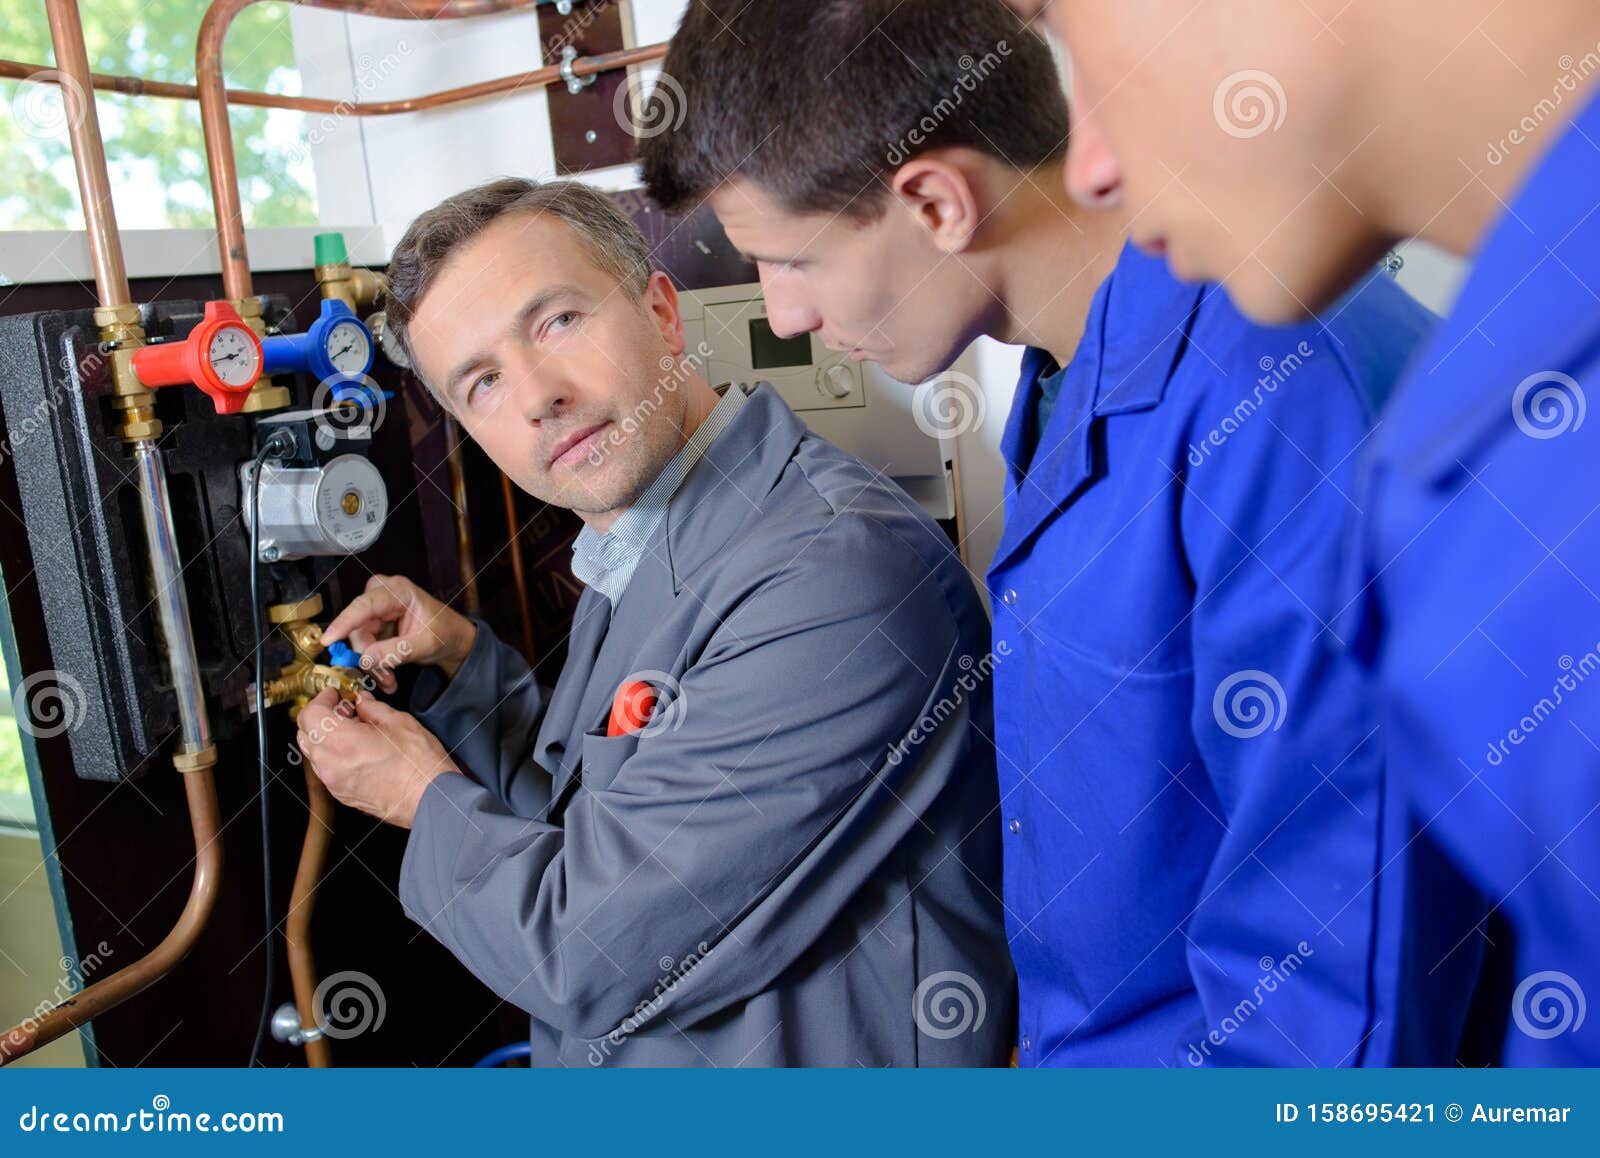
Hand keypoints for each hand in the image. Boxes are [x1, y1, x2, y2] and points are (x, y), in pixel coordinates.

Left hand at [295, 687, 458, 827]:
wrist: (429, 798)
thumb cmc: (418, 764)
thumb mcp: (398, 722)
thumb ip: (373, 708)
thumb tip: (362, 702)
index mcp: (341, 741)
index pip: (310, 714)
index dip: (321, 699)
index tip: (334, 694)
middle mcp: (331, 764)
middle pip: (304, 734)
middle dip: (319, 717)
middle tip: (344, 709)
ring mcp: (334, 782)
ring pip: (313, 753)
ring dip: (325, 737)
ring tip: (352, 730)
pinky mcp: (342, 794)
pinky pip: (326, 769)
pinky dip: (333, 755)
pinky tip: (356, 749)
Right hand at [322, 574, 476, 692]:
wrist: (452, 637)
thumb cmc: (444, 632)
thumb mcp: (425, 644)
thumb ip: (396, 651)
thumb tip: (365, 659)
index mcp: (398, 590)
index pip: (364, 606)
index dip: (344, 623)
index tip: (328, 640)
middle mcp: (382, 595)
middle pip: (358, 627)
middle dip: (369, 657)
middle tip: (385, 678)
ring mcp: (375, 609)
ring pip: (358, 641)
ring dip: (372, 665)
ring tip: (390, 680)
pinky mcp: (372, 623)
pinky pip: (363, 647)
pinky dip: (374, 663)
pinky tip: (388, 675)